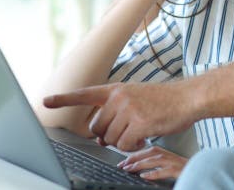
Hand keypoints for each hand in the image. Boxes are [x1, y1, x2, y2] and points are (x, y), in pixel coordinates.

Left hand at [43, 81, 198, 151]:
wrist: (188, 98)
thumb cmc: (164, 100)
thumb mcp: (136, 97)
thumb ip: (115, 112)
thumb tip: (100, 137)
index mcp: (116, 89)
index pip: (84, 94)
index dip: (63, 99)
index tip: (45, 101)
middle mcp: (118, 97)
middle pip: (97, 128)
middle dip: (108, 135)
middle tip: (127, 130)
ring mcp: (128, 109)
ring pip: (110, 139)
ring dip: (124, 141)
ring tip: (141, 129)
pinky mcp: (139, 122)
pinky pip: (125, 145)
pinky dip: (134, 145)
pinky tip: (146, 135)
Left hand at [117, 145, 187, 180]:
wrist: (201, 171)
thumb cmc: (183, 169)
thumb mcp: (167, 162)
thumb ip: (155, 161)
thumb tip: (138, 165)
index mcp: (165, 152)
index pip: (146, 150)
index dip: (133, 155)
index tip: (122, 162)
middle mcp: (168, 155)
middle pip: (148, 153)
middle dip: (134, 158)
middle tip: (122, 165)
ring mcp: (173, 162)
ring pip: (154, 161)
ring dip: (140, 165)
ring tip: (129, 169)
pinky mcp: (177, 170)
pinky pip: (163, 171)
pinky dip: (153, 173)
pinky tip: (144, 176)